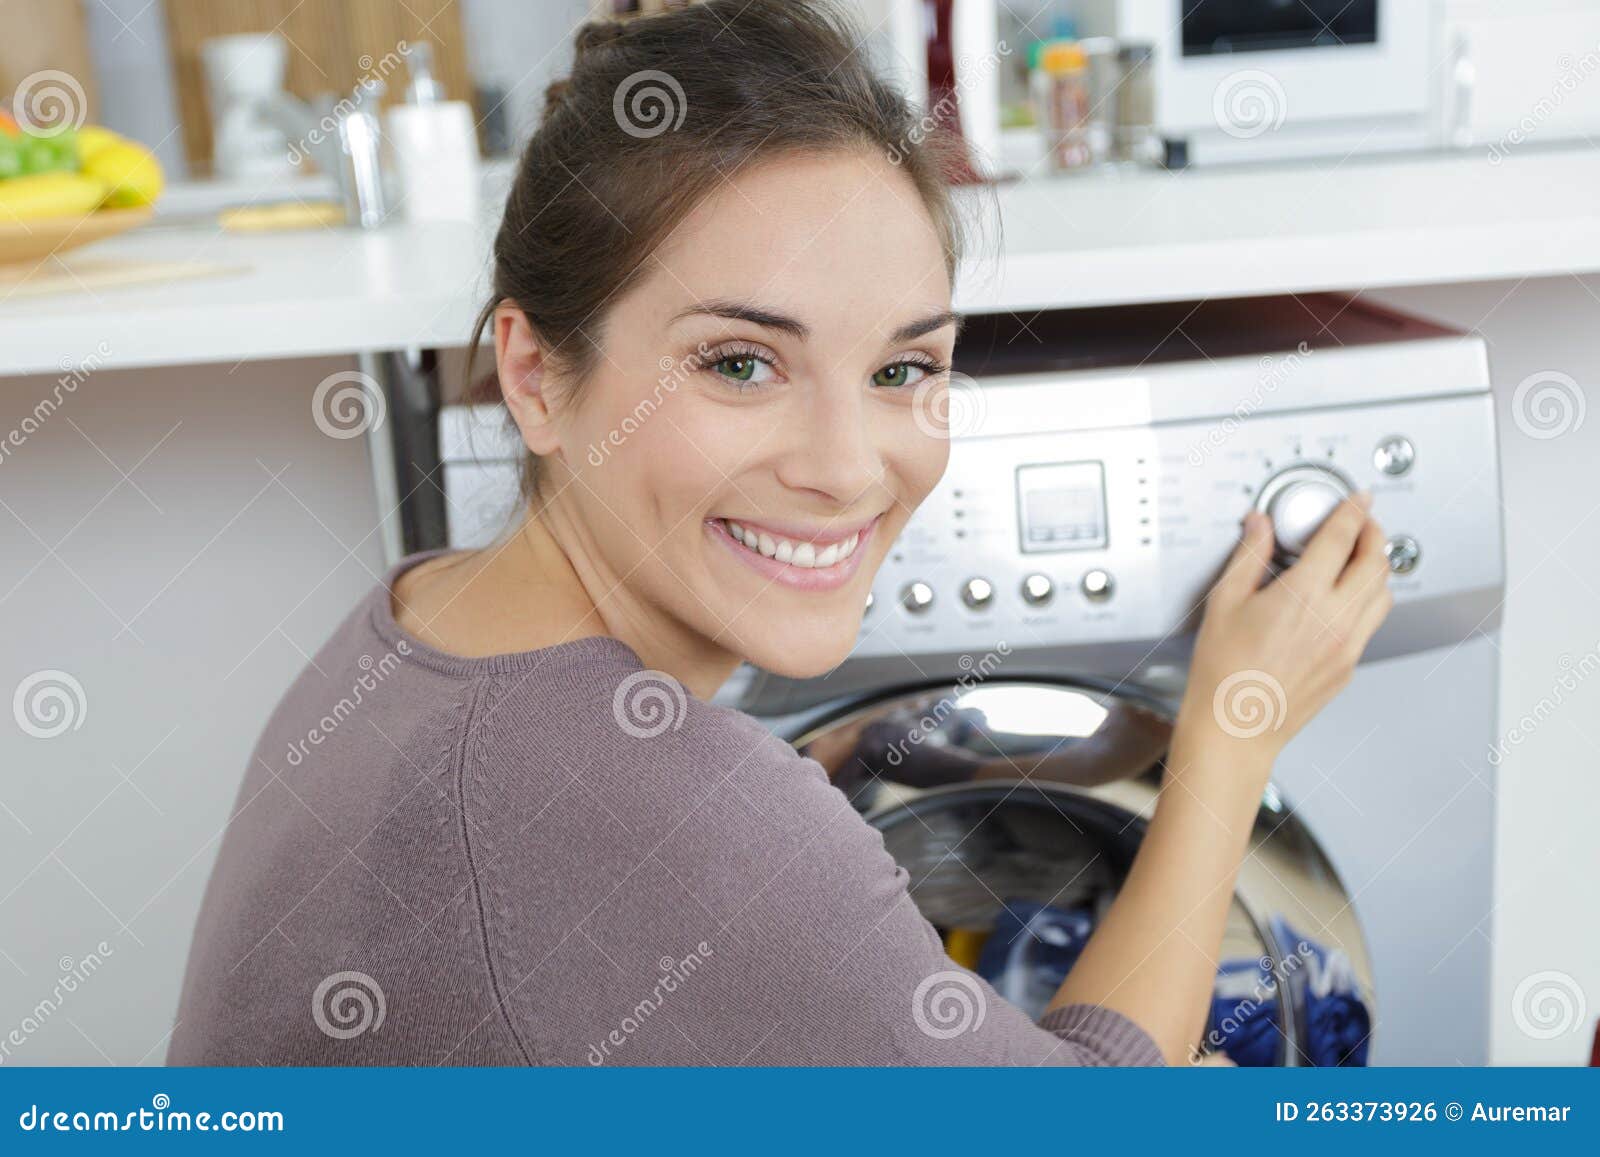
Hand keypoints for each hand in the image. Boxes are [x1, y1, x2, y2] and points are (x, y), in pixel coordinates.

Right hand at [1176, 495, 1394, 773]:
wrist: (1234, 727)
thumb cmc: (1223, 673)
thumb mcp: (1224, 601)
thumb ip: (1248, 555)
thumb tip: (1258, 526)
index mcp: (1303, 594)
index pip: (1342, 537)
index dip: (1354, 510)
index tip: (1358, 499)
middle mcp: (1333, 618)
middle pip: (1377, 561)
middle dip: (1374, 534)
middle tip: (1362, 523)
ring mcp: (1346, 645)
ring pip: (1383, 594)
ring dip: (1376, 569)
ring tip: (1358, 560)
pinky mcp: (1347, 666)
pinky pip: (1371, 624)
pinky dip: (1366, 602)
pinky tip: (1344, 601)